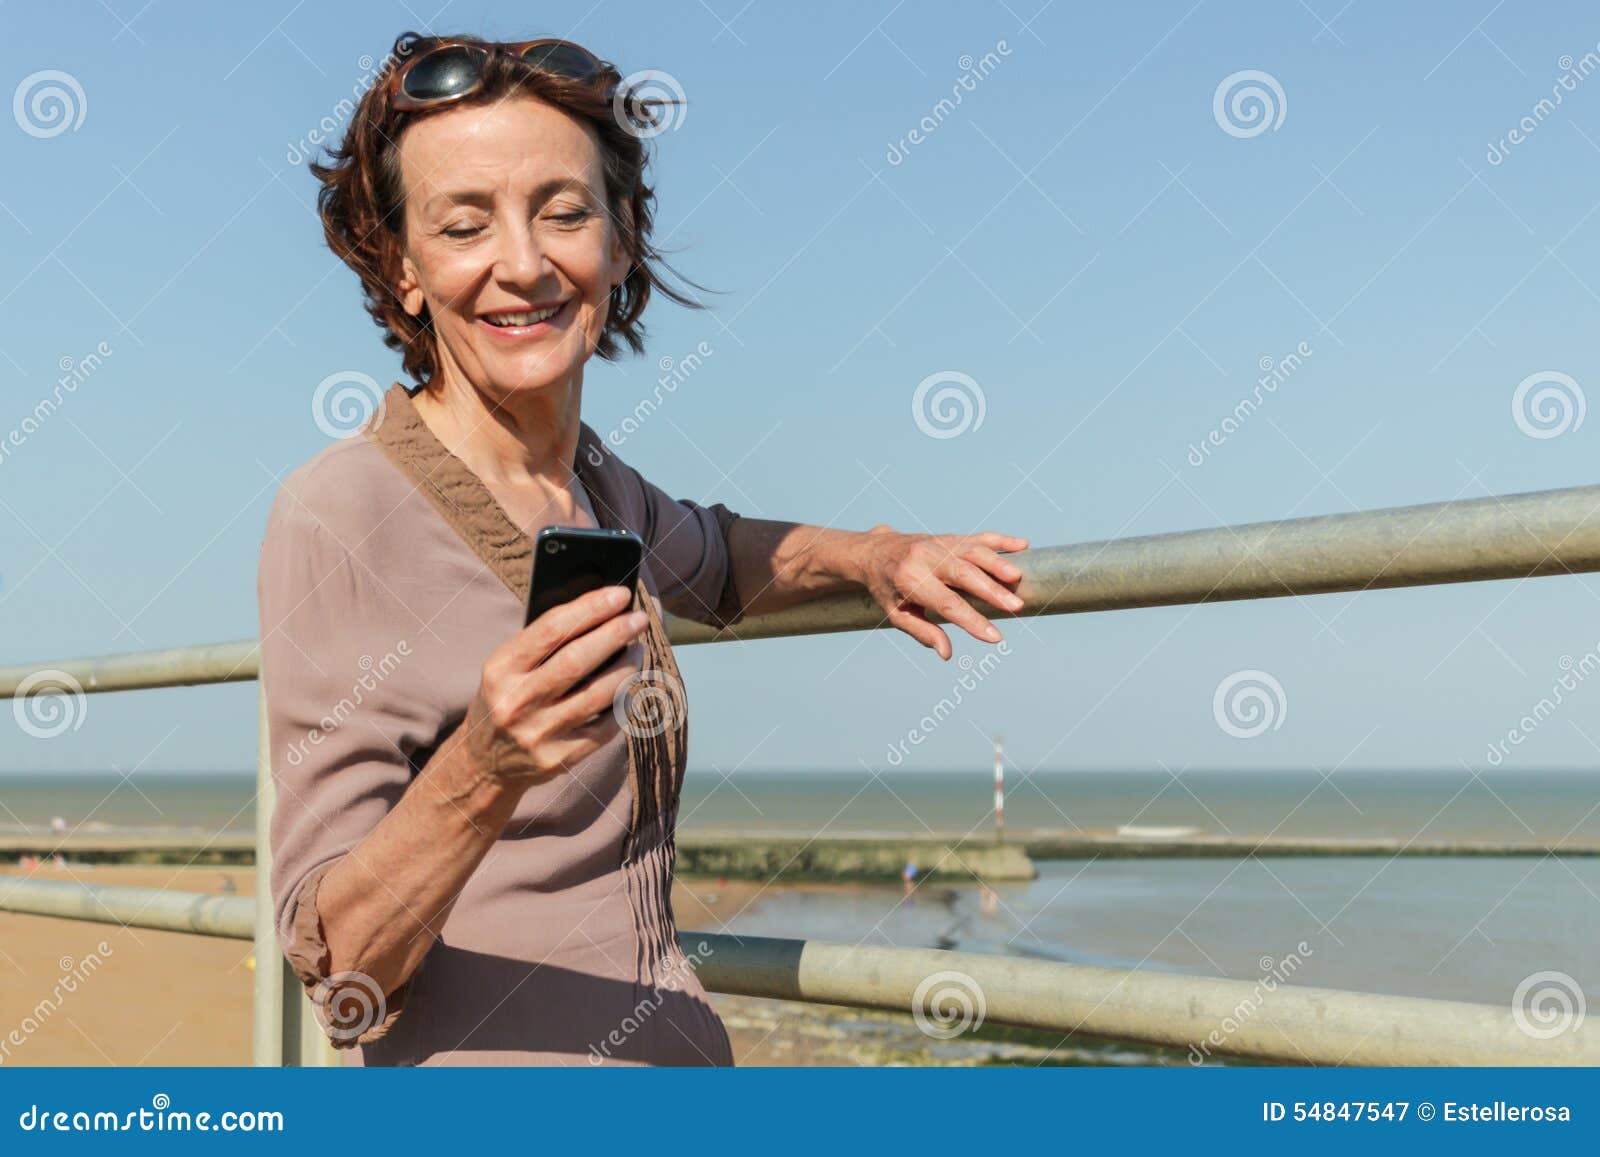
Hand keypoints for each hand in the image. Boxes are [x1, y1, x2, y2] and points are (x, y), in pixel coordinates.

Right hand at [464, 585, 647, 784]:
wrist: (484, 761)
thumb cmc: (506, 697)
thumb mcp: (507, 667)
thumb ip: (544, 642)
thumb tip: (600, 611)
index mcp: (500, 670)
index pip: (551, 630)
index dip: (590, 608)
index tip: (619, 594)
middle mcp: (516, 702)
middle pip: (577, 660)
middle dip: (615, 634)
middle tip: (639, 618)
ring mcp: (538, 734)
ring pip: (598, 694)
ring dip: (626, 668)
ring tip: (637, 650)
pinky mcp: (560, 759)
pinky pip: (606, 727)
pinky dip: (623, 702)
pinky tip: (629, 687)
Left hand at [854, 526, 1029, 659]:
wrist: (873, 552)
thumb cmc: (887, 589)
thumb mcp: (897, 614)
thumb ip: (922, 632)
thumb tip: (946, 653)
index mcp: (910, 580)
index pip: (946, 603)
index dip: (971, 621)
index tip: (994, 637)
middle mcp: (925, 557)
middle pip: (963, 574)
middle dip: (991, 590)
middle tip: (1016, 607)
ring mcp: (939, 543)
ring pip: (972, 552)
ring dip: (998, 563)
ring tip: (1018, 578)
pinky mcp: (949, 536)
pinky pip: (977, 537)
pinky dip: (1001, 541)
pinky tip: (1023, 545)